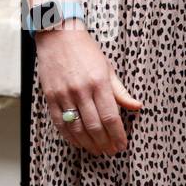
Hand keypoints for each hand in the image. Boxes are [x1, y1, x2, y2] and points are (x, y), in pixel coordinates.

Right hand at [35, 25, 140, 155]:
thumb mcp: (107, 68)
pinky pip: (59, 122)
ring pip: (77, 128)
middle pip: (95, 126)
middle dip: (105, 143)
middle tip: (110, 151)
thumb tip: (136, 106)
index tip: (122, 145)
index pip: (111, 118)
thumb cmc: (84, 49)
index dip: (118, 136)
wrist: (58, 34)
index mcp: (99, 82)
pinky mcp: (50, 95)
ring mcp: (64, 93)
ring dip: (88, 143)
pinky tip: (77, 141)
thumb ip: (120, 91)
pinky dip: (69, 135)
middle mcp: (81, 90)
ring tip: (96, 150)